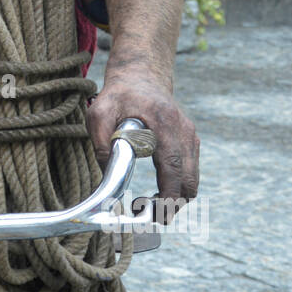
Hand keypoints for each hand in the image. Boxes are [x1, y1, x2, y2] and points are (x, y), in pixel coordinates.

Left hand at [87, 68, 198, 221]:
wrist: (141, 75)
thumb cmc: (118, 95)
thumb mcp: (99, 113)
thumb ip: (102, 142)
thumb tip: (108, 175)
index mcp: (165, 124)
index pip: (174, 167)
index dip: (169, 195)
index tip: (158, 214)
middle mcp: (184, 131)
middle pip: (189, 180)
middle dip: (173, 204)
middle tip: (149, 216)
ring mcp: (190, 136)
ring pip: (192, 180)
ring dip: (175, 198)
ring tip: (148, 204)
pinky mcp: (190, 141)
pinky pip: (189, 172)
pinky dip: (177, 187)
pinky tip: (156, 192)